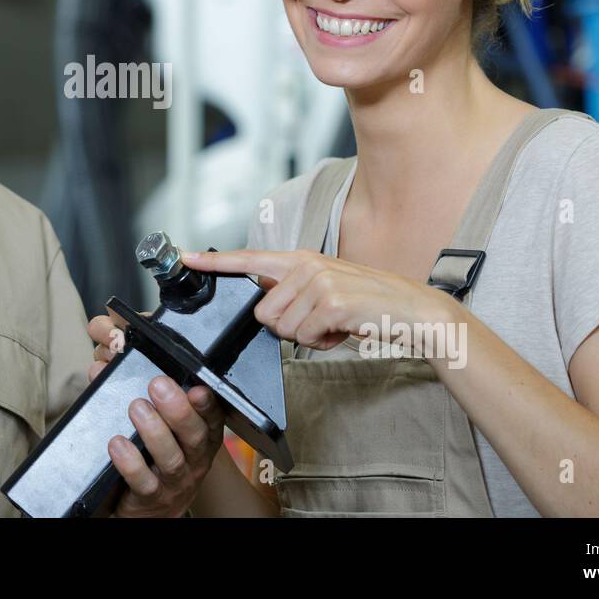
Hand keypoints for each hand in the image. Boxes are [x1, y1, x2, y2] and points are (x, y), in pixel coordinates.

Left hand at [86, 315, 224, 516]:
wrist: (147, 503)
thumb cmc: (152, 450)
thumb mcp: (156, 413)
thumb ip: (134, 372)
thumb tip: (104, 326)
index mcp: (200, 432)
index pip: (211, 414)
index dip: (207, 401)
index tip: (198, 386)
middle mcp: (193, 456)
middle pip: (194, 434)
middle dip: (178, 409)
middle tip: (158, 384)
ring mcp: (174, 480)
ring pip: (171, 458)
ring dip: (154, 432)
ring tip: (136, 408)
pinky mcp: (151, 498)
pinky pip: (143, 483)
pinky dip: (131, 463)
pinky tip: (117, 444)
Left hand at [179, 249, 455, 355]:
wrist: (412, 310)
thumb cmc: (368, 306)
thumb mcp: (327, 291)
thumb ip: (295, 293)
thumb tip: (268, 311)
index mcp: (301, 260)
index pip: (249, 259)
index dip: (214, 261)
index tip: (186, 257)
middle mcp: (305, 265)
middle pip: (262, 313)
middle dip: (288, 328)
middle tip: (320, 322)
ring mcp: (317, 281)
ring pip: (281, 327)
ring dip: (308, 336)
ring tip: (334, 324)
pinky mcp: (329, 301)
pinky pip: (304, 336)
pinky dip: (323, 342)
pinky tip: (342, 330)